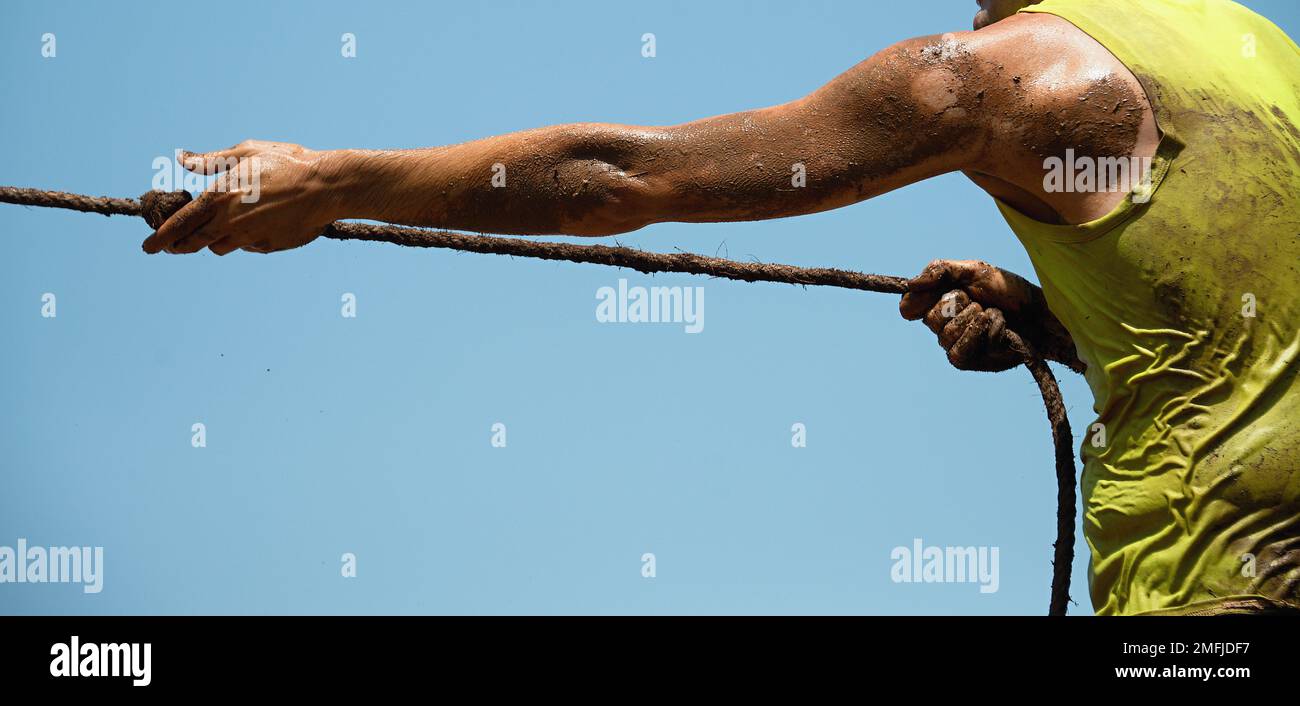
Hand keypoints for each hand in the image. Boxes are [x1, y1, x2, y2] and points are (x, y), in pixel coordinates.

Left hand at [141, 140, 339, 254]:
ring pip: (220, 247)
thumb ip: (211, 160)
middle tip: (171, 246)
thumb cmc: (286, 163)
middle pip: (193, 243)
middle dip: (178, 245)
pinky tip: (253, 224)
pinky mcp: (269, 246)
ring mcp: (250, 238)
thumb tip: (182, 159)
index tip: (147, 246)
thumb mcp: (245, 152)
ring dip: (212, 240)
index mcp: (219, 197)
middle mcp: (230, 222)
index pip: (179, 224)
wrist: (326, 187)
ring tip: (215, 229)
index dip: (160, 237)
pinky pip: (247, 246)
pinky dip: (242, 239)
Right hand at [899, 259, 1081, 371]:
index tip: (941, 290)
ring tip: (993, 314)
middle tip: (978, 300)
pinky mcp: (967, 361)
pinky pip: (960, 351)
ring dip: (976, 318)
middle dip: (959, 304)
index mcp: (938, 302)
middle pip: (929, 319)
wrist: (1040, 314)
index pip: (907, 308)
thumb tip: (910, 284)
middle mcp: (941, 326)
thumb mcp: (975, 270)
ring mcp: (953, 344)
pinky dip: (985, 333)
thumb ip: (940, 270)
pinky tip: (1000, 328)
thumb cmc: (1008, 291)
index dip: (918, 301)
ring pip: (945, 336)